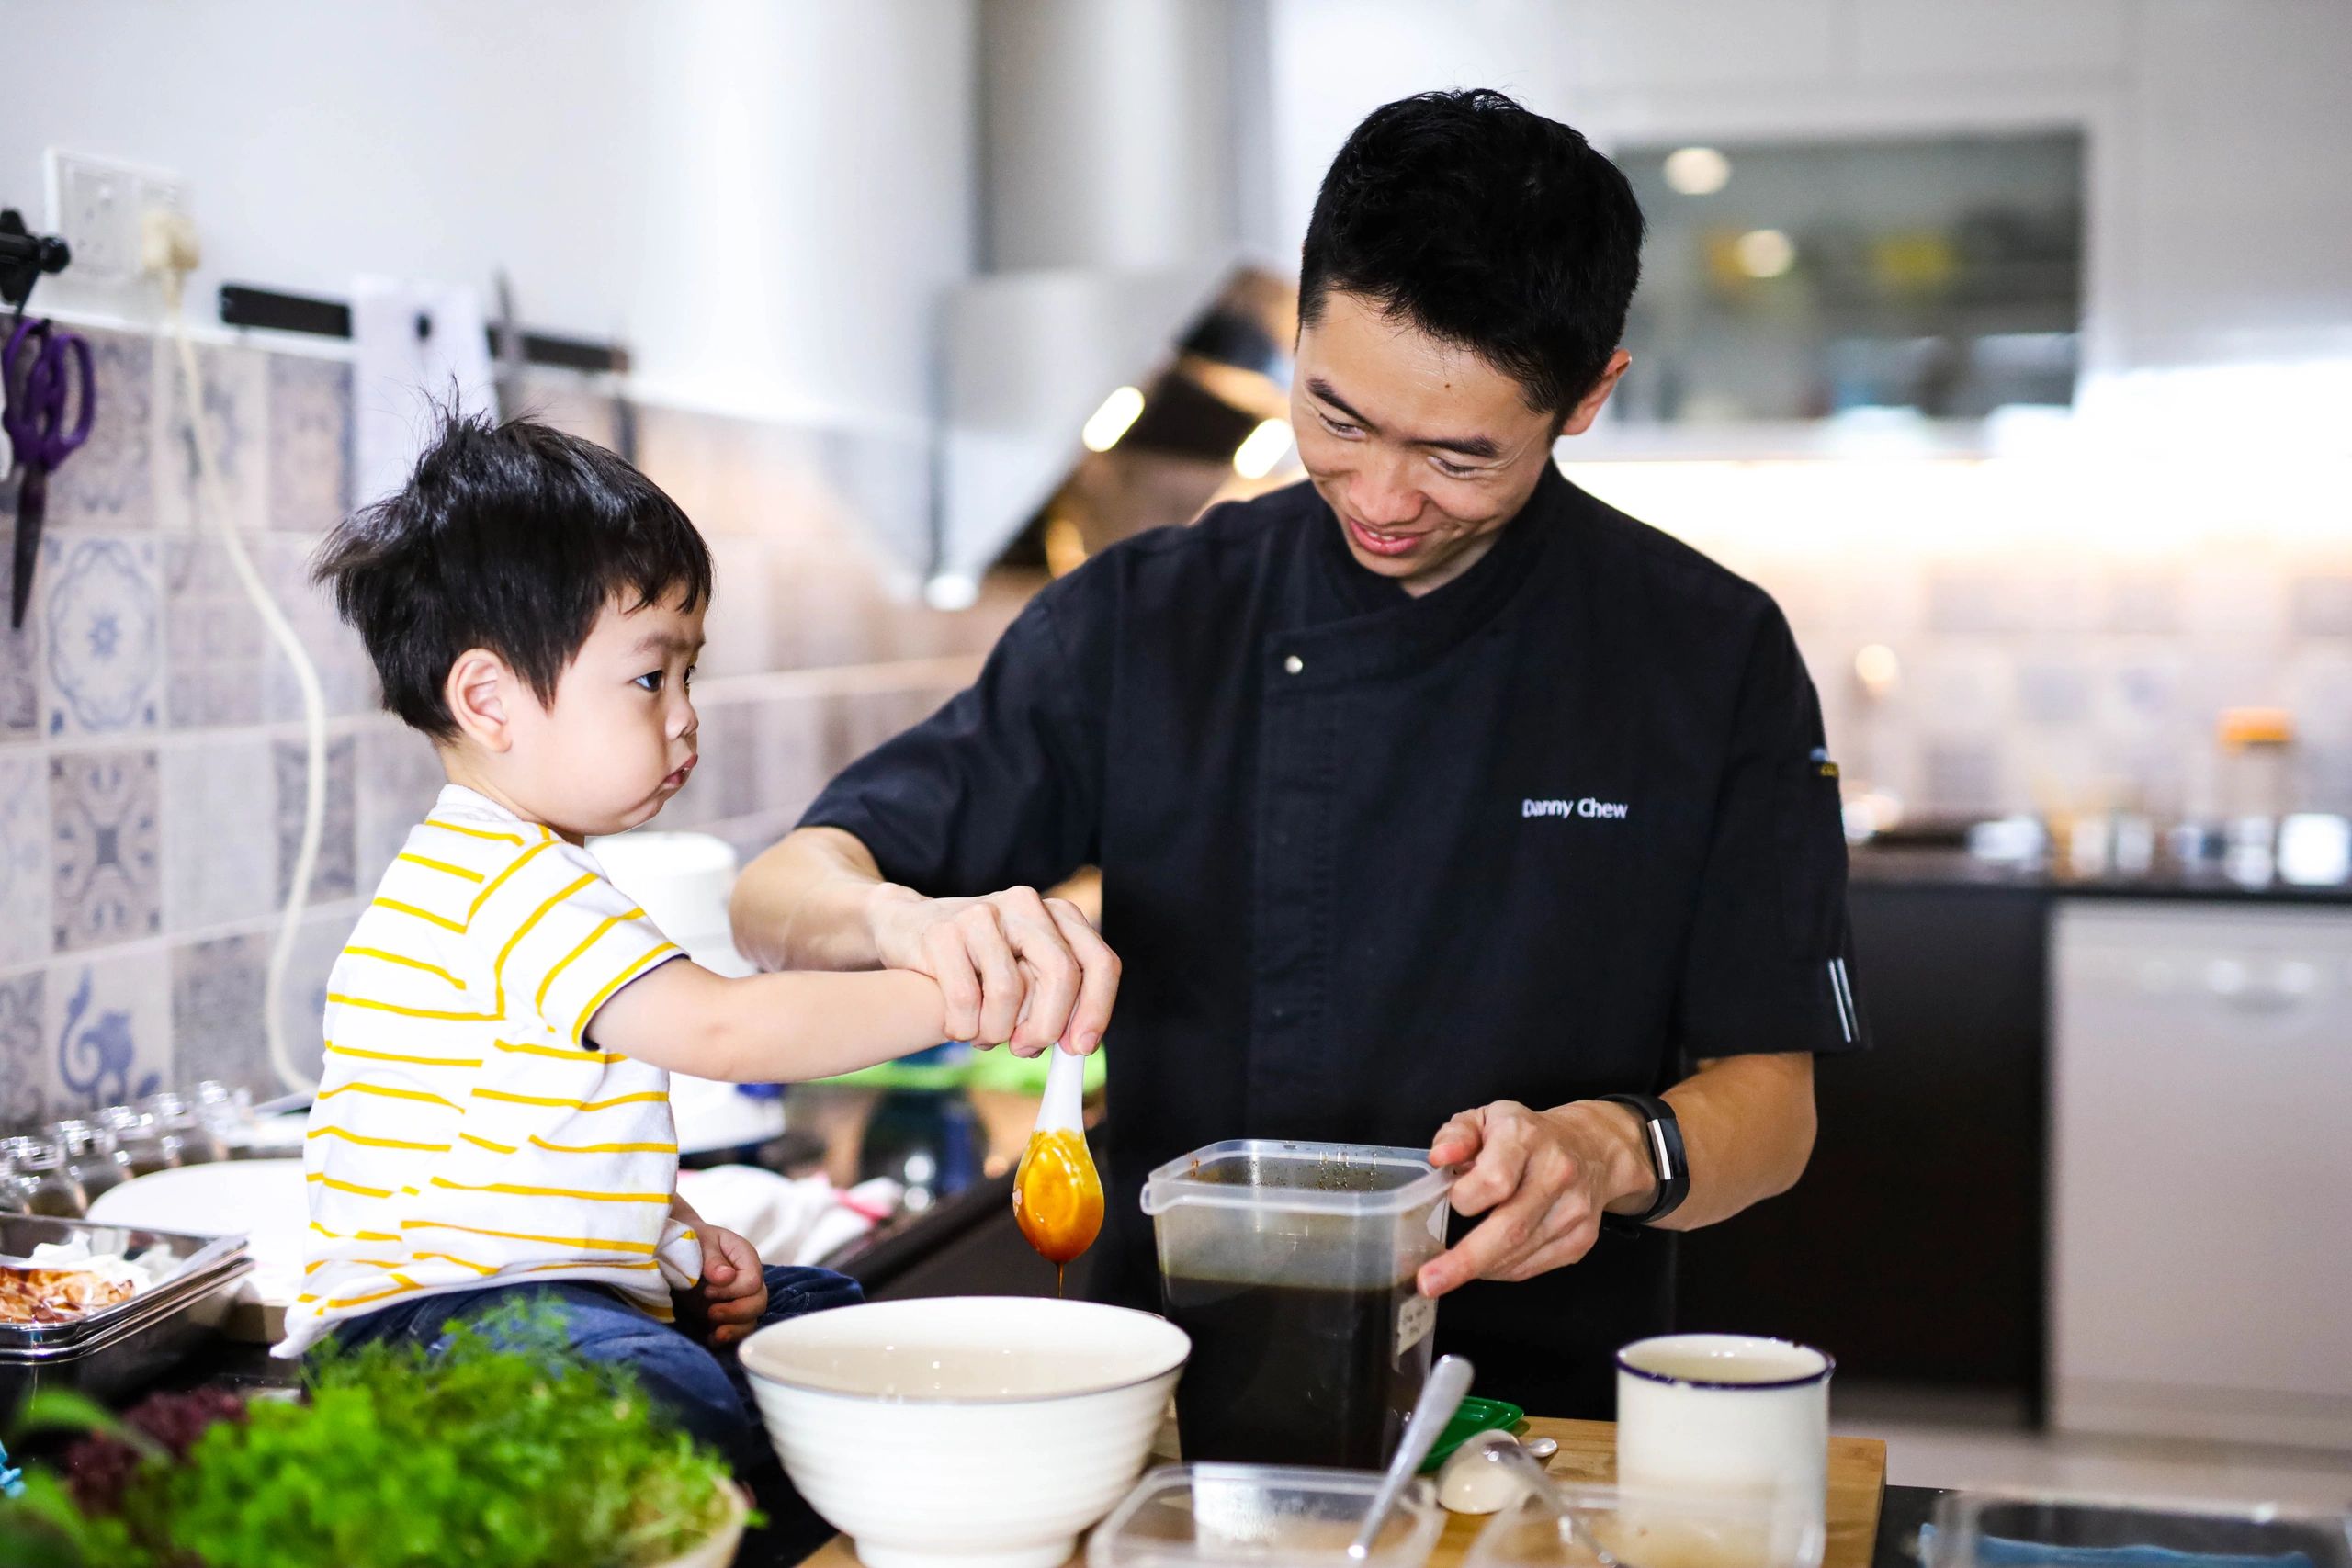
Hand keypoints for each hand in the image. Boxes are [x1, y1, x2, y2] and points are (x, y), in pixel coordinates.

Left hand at [688, 1223, 767, 1347]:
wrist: (677, 1248)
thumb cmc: (691, 1240)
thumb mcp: (699, 1242)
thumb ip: (712, 1259)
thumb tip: (726, 1277)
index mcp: (745, 1258)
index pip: (753, 1281)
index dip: (733, 1290)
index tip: (707, 1290)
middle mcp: (748, 1280)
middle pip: (758, 1303)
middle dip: (736, 1313)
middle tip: (710, 1312)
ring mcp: (738, 1299)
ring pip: (751, 1320)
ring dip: (734, 1330)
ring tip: (715, 1334)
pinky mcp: (726, 1313)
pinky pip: (736, 1330)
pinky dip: (726, 1338)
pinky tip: (711, 1339)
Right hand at [867, 884, 1118, 1056]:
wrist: (906, 928)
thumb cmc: (976, 962)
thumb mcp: (1023, 969)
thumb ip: (1054, 998)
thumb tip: (1077, 1045)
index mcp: (1056, 914)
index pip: (1099, 962)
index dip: (1097, 1010)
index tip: (1080, 1048)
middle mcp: (1025, 905)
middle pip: (1061, 973)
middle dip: (1047, 1025)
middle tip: (1026, 1048)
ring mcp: (982, 914)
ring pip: (1008, 992)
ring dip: (996, 1032)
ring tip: (983, 1034)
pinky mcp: (942, 932)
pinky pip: (966, 999)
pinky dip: (964, 1028)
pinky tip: (958, 1026)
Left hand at [1416, 1100, 1650, 1297]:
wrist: (1591, 1148)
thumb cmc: (1527, 1136)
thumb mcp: (1486, 1119)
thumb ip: (1456, 1135)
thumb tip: (1439, 1158)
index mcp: (1526, 1139)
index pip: (1495, 1179)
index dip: (1465, 1197)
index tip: (1449, 1200)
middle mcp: (1556, 1174)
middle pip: (1510, 1229)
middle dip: (1465, 1260)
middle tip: (1430, 1282)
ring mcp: (1573, 1210)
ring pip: (1519, 1255)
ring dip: (1479, 1268)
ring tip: (1450, 1271)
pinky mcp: (1581, 1239)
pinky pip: (1532, 1267)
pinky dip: (1501, 1270)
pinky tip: (1486, 1261)